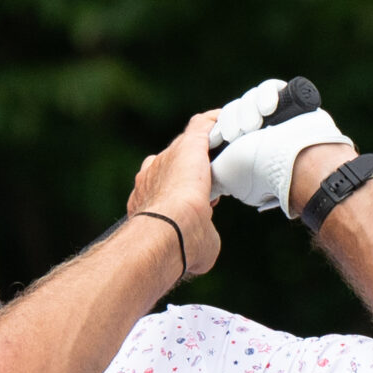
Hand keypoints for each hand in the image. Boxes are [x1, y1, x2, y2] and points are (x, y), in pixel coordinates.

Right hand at [125, 112, 224, 277]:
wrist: (170, 229)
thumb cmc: (176, 246)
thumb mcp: (189, 247)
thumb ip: (196, 240)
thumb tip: (201, 249)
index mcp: (145, 200)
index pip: (161, 189)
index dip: (181, 194)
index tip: (201, 201)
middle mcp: (151, 175)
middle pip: (171, 164)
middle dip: (189, 171)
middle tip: (213, 179)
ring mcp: (167, 159)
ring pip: (187, 146)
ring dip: (203, 147)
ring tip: (225, 151)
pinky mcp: (188, 146)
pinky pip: (200, 127)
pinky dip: (213, 123)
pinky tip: (227, 122)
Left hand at [205, 77, 349, 216]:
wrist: (290, 166)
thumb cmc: (255, 172)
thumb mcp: (222, 173)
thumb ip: (211, 163)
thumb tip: (207, 166)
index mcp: (242, 149)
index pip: (222, 124)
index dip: (220, 126)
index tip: (221, 137)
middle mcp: (259, 132)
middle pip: (235, 109)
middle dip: (232, 119)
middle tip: (236, 135)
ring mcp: (277, 117)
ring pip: (250, 98)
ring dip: (247, 110)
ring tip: (253, 125)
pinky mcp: (292, 103)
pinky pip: (272, 87)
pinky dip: (266, 94)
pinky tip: (267, 109)